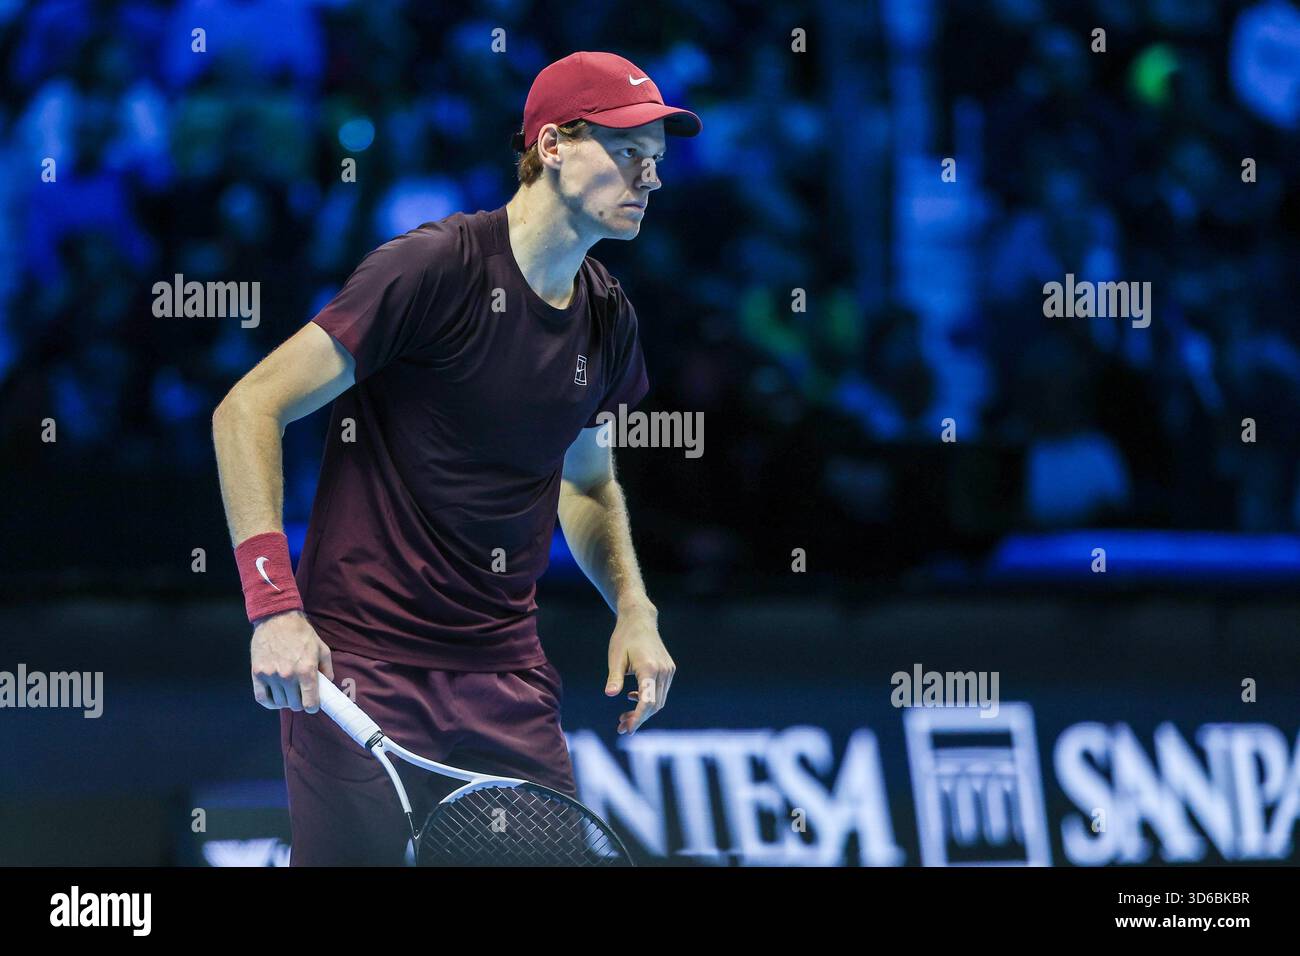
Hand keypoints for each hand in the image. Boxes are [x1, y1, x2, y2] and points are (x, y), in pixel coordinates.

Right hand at [250, 610, 333, 712]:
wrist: (277, 618)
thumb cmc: (301, 633)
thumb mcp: (322, 648)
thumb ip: (327, 669)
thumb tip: (327, 685)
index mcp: (306, 670)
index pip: (310, 703)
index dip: (313, 706)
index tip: (312, 703)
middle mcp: (288, 676)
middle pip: (295, 705)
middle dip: (300, 703)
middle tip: (301, 695)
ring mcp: (271, 676)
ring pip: (279, 703)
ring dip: (286, 701)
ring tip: (288, 692)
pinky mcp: (257, 674)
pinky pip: (262, 698)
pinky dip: (269, 702)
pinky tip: (275, 697)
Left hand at [604, 604, 673, 734]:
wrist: (640, 620)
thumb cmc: (624, 637)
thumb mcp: (615, 657)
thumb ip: (614, 677)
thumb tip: (610, 694)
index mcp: (649, 668)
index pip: (648, 701)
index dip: (638, 717)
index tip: (627, 729)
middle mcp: (663, 671)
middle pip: (655, 705)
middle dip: (638, 718)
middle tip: (620, 727)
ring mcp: (668, 670)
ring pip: (659, 700)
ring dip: (644, 711)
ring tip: (623, 717)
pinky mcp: (669, 669)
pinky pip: (661, 691)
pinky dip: (649, 700)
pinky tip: (632, 698)